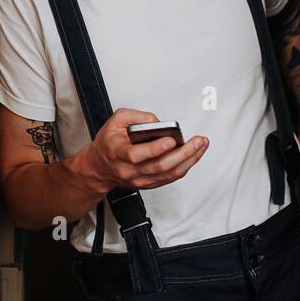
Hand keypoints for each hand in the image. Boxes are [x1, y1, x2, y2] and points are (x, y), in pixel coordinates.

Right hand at [68, 108, 208, 199]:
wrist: (99, 168)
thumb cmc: (108, 143)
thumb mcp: (116, 120)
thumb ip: (137, 117)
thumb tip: (159, 123)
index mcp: (117, 152)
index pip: (136, 155)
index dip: (155, 148)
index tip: (170, 139)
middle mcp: (128, 169)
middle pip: (159, 166)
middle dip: (182, 153)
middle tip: (197, 142)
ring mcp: (139, 179)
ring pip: (168, 174)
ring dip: (188, 160)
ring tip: (200, 146)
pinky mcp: (148, 183)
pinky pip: (169, 178)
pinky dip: (184, 167)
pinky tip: (193, 156)